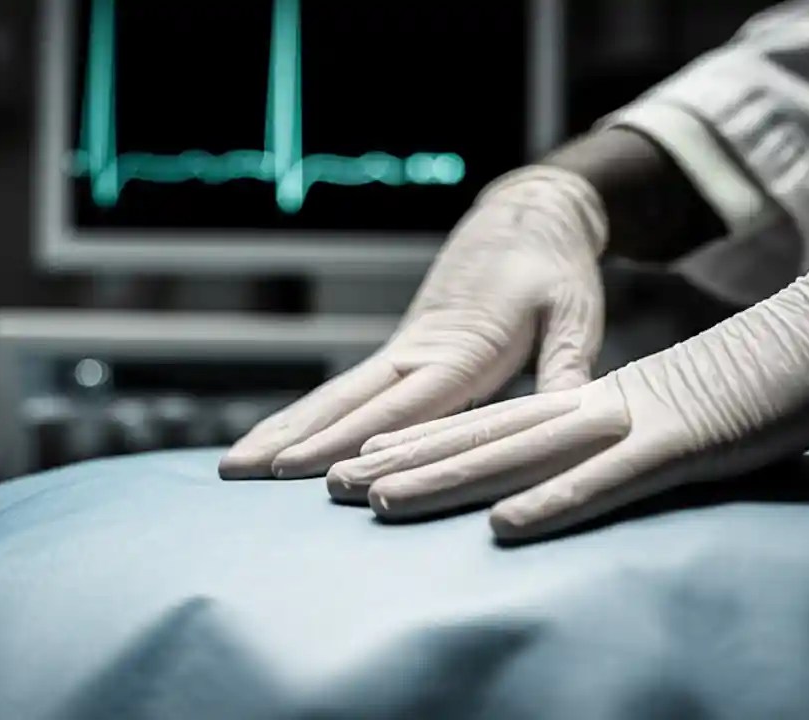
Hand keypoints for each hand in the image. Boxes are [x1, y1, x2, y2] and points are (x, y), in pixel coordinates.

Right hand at [219, 167, 608, 478]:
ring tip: (234, 463)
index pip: (406, 406)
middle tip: (239, 473)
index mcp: (465, 347)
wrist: (528, 217)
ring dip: (284, 429)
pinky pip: (348, 389)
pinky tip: (278, 440)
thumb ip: (566, 365)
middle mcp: (420, 351)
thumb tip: (571, 416)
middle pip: (348, 402)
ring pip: (335, 396)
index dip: (357, 440)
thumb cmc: (556, 269)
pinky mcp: (402, 351)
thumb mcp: (575, 313)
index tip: (311, 470)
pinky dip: (307, 417)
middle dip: (295, 441)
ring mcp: (404, 350)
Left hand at [326, 175, 808, 540]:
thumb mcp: (692, 418)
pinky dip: (555, 501)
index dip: (434, 445)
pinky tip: (502, 526)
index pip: (502, 426)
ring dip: (451, 480)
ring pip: (526, 453)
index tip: (373, 464)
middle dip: (412, 463)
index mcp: (605, 401)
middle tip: (338, 487)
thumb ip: (641, 445)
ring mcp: (642, 420)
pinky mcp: (687, 442)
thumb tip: (601, 473)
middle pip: (492, 436)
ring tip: (380, 500)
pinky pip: (610, 477)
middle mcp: (606, 405)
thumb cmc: (775, 378)